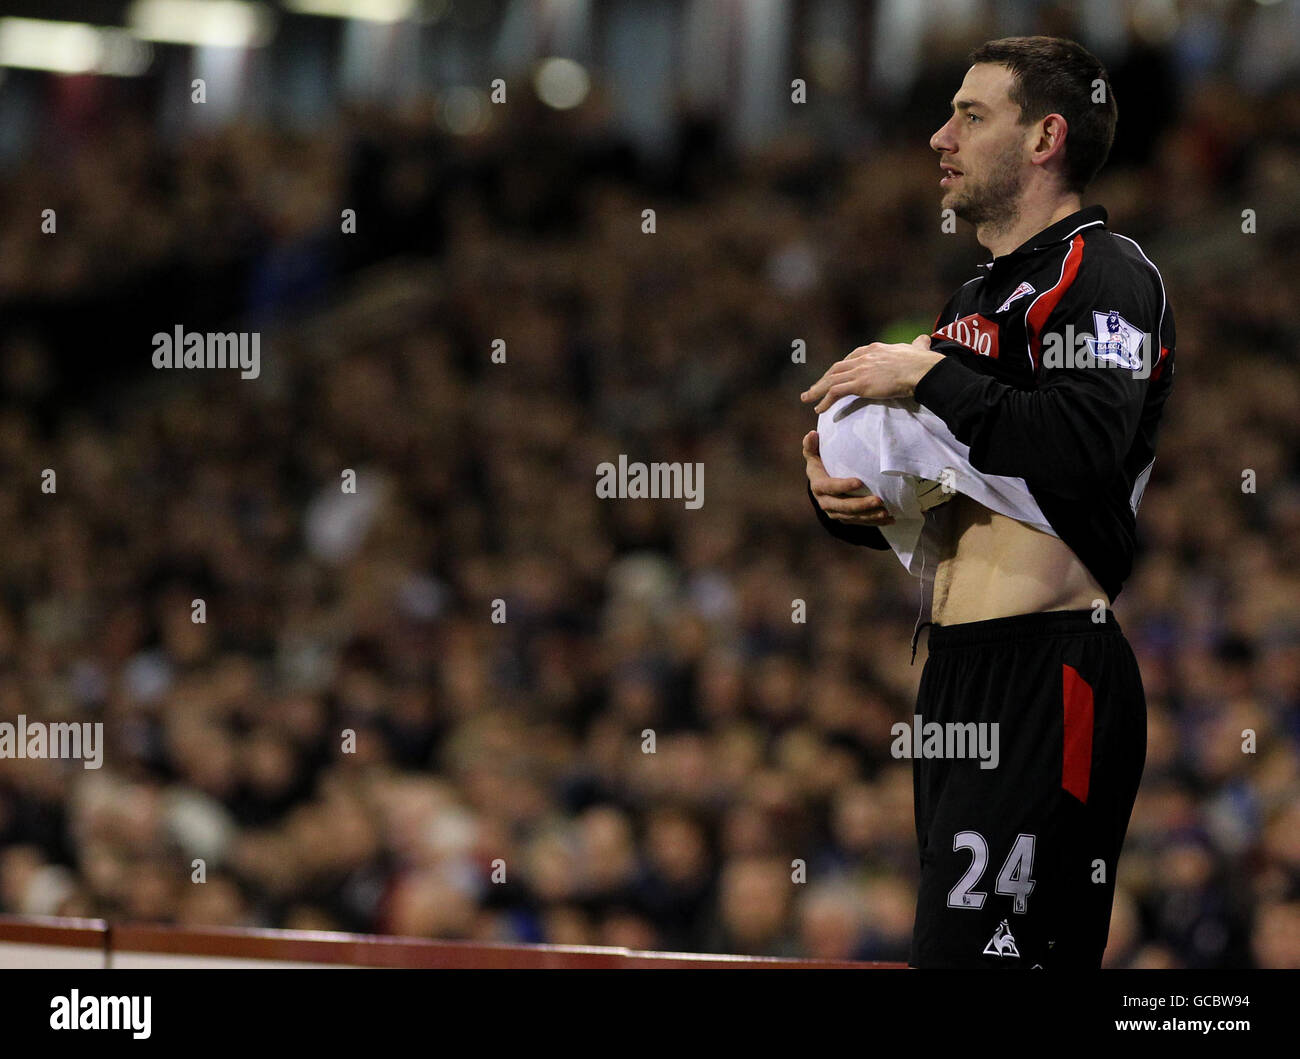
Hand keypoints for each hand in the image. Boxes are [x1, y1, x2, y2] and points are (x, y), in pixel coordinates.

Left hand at [800, 335, 944, 412]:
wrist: (922, 371)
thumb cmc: (923, 363)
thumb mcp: (918, 349)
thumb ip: (917, 345)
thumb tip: (924, 339)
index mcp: (874, 349)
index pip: (851, 358)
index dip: (841, 368)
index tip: (834, 376)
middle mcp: (863, 357)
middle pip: (837, 368)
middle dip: (824, 379)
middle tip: (814, 388)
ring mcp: (860, 370)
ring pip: (832, 380)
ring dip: (817, 390)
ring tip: (807, 398)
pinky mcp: (860, 384)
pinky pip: (836, 392)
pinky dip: (826, 400)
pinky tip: (820, 409)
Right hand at [802, 430, 893, 526]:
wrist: (821, 485)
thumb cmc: (820, 464)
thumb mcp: (814, 455)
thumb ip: (811, 446)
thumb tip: (812, 434)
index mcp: (818, 486)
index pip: (829, 487)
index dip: (843, 486)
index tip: (859, 482)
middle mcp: (825, 502)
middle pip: (843, 506)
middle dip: (861, 505)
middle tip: (879, 500)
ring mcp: (835, 512)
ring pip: (853, 517)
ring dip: (870, 516)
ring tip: (886, 512)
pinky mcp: (845, 518)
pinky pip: (860, 522)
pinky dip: (874, 521)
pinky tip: (889, 519)